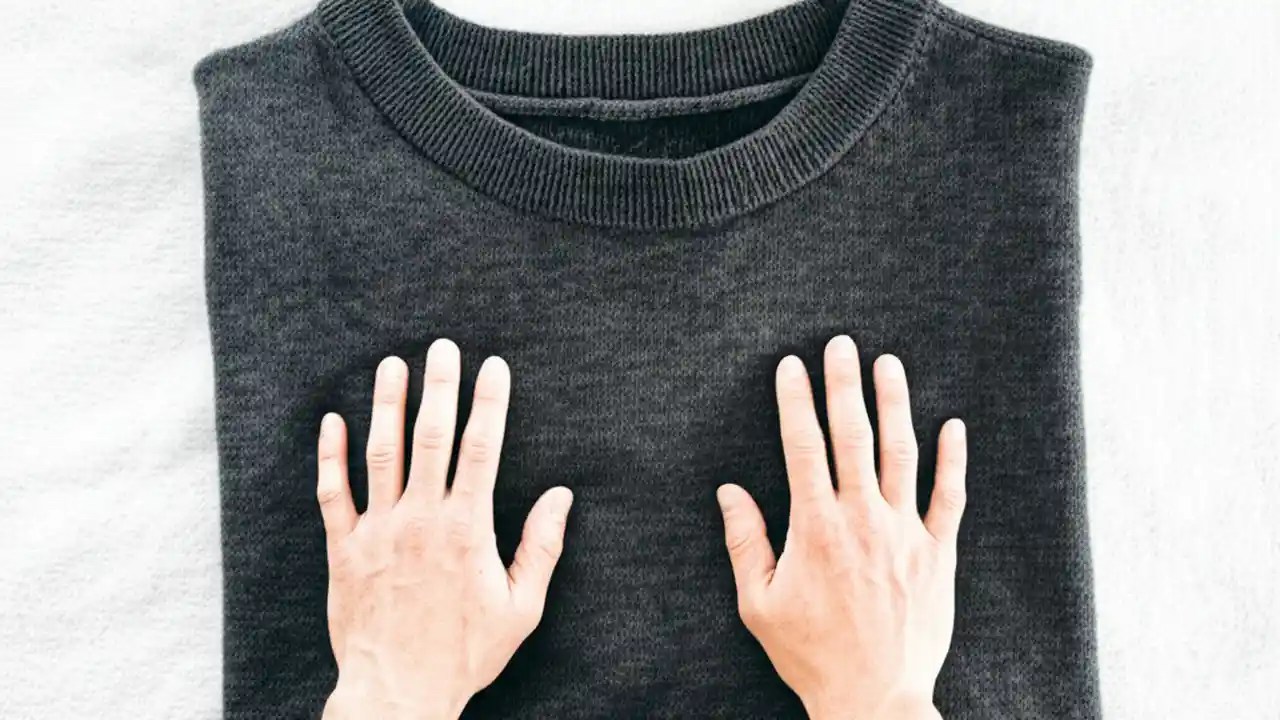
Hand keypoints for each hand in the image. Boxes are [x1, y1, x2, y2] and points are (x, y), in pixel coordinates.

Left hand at [316, 339, 573, 719]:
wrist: (397, 694)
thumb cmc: (463, 654)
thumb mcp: (520, 608)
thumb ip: (541, 548)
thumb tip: (562, 497)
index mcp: (466, 529)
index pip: (481, 449)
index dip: (489, 402)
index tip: (493, 366)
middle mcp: (421, 519)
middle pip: (431, 437)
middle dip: (439, 386)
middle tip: (442, 346)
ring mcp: (378, 531)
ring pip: (381, 453)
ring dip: (386, 405)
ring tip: (391, 365)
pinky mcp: (344, 549)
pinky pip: (333, 492)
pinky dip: (330, 455)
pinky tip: (332, 422)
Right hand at [716, 336, 965, 719]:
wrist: (873, 699)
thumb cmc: (810, 654)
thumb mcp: (758, 603)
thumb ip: (744, 542)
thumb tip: (729, 492)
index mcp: (814, 528)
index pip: (803, 447)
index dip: (796, 401)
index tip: (792, 366)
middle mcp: (862, 520)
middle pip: (853, 436)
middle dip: (845, 385)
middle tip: (842, 344)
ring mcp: (905, 534)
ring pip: (902, 454)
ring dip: (895, 405)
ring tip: (889, 364)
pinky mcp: (937, 555)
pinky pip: (949, 498)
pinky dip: (953, 461)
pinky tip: (954, 426)